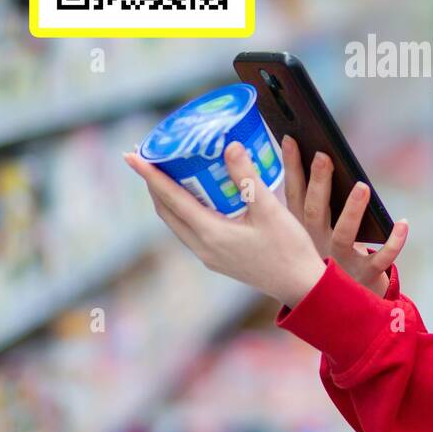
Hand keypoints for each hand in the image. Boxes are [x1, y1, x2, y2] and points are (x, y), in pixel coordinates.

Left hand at [123, 143, 324, 306]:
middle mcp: (203, 247)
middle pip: (166, 211)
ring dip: (167, 197)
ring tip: (167, 171)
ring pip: (176, 221)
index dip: (150, 175)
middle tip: (149, 157)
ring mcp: (209, 255)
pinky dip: (184, 208)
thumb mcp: (270, 209)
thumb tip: (229, 146)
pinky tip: (196, 194)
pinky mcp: (218, 258)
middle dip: (154, 183)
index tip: (131, 156)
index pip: (171, 199)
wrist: (301, 286)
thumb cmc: (289, 249)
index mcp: (211, 235)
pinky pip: (190, 228)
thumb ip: (247, 177)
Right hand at [280, 135, 407, 296]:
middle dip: (319, 183)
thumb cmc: (335, 259)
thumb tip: (322, 157)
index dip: (291, 168)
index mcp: (304, 232)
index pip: (294, 196)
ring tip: (361, 186)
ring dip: (352, 210)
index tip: (292, 138)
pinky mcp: (365, 276)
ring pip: (344, 236)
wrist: (347, 309)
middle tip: (324, 156)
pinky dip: (392, 242)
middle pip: (315, 212)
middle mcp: (318, 246)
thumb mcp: (320, 232)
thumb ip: (319, 201)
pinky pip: (380, 259)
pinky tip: (403, 223)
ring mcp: (340, 263)